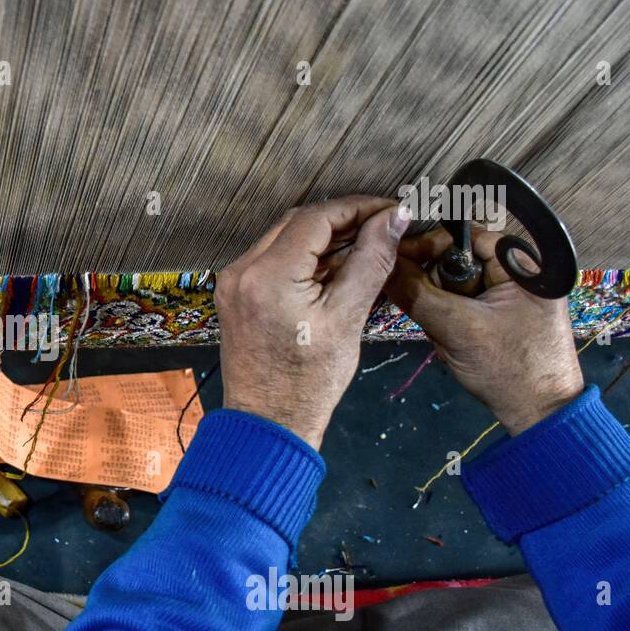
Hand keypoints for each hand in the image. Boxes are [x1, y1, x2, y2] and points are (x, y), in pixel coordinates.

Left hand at [215, 196, 408, 449]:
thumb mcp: (347, 318)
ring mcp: (234, 282)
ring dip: (325, 237)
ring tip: (367, 245)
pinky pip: (274, 259)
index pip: (316, 217)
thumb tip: (394, 218)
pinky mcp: (236, 295)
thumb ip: (370, 261)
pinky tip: (337, 266)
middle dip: (343, 219)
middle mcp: (242, 271)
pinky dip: (305, 257)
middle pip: (298, 222)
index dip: (358, 207)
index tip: (391, 210)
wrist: (268, 423)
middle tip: (383, 225)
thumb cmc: (309, 382)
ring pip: (285, 238)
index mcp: (267, 276)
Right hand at [385, 228, 583, 434]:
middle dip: (436, 290)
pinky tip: (454, 344)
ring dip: (440, 312)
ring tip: (448, 337)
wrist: (539, 414)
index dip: (428, 246)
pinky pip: (460, 307)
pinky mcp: (498, 316)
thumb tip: (383, 265)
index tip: (396, 262)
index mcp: (524, 264)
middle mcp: (518, 272)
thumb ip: (417, 293)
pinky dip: (448, 324)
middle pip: (456, 262)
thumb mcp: (458, 328)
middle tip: (432, 316)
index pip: (465, 235)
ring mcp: (508, 296)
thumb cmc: (511, 370)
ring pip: (453, 288)